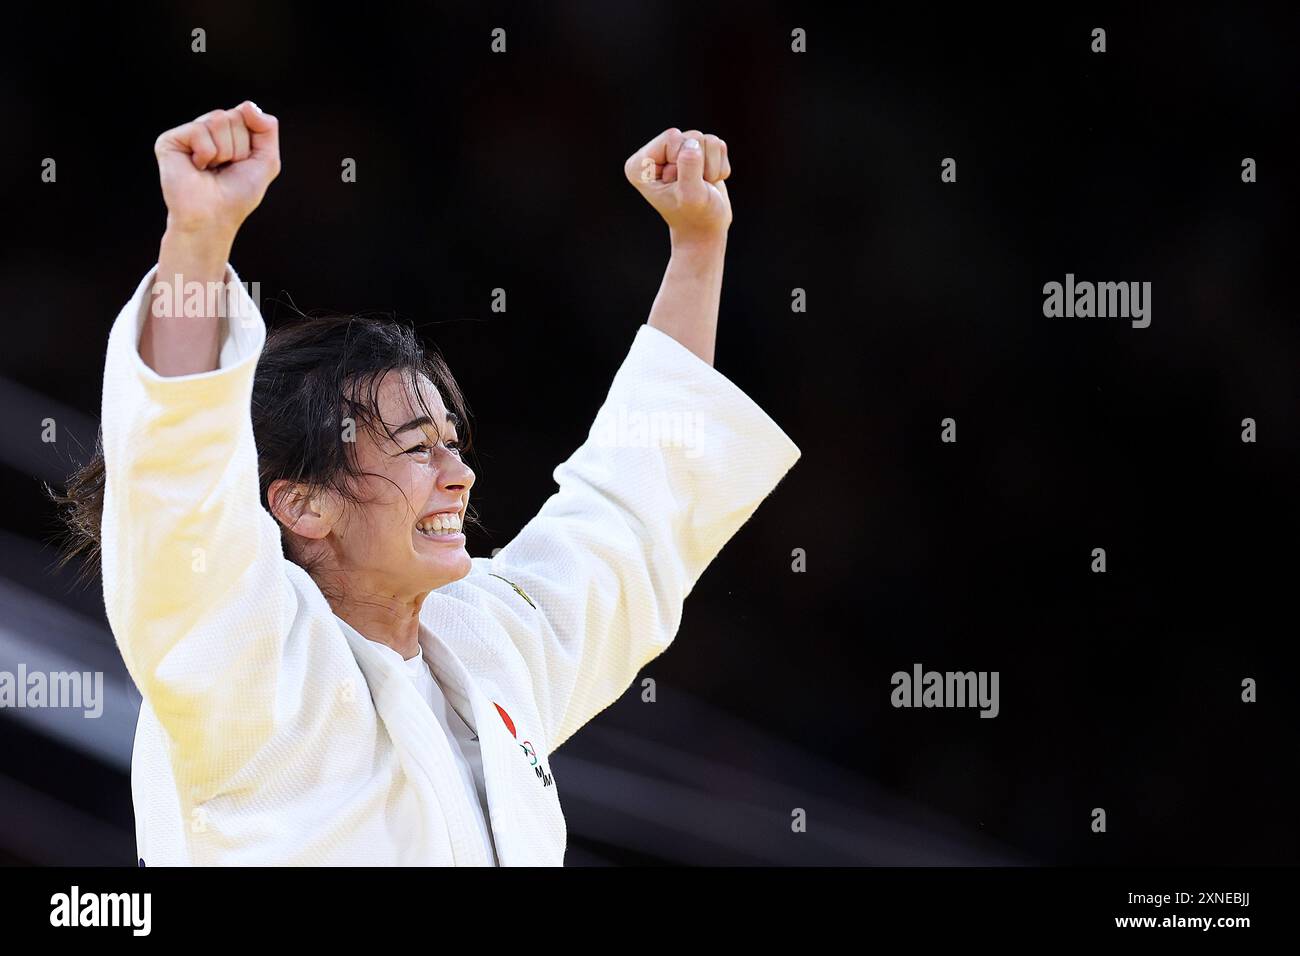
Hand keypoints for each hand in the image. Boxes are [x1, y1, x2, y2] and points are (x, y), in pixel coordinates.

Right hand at [154, 101, 280, 237]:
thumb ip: (267, 129)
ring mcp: (188, 134)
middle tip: (225, 168)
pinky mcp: (170, 140)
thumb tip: (247, 105)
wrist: (214, 217)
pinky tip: (197, 167)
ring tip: (212, 168)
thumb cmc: (237, 194)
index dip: (252, 142)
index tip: (242, 163)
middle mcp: (207, 129)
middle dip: (238, 147)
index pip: (247, 114)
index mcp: (228, 133)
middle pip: (234, 116)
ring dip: (224, 151)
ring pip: (218, 120)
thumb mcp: (266, 161)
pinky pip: (199, 130)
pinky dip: (206, 153)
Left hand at [624, 128, 731, 244]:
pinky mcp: (694, 152)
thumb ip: (689, 168)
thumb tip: (693, 143)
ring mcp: (675, 152)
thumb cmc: (695, 217)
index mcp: (640, 165)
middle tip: (693, 188)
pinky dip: (719, 166)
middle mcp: (654, 154)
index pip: (672, 138)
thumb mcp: (691, 196)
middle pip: (690, 137)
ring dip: (711, 167)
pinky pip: (716, 144)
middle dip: (700, 165)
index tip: (679, 185)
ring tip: (701, 186)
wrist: (705, 231)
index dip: (684, 160)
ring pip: (705, 139)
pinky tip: (708, 182)